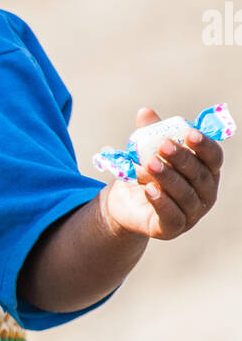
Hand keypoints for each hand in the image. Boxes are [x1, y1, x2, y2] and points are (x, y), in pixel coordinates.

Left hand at [102, 106, 223, 239]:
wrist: (125, 203)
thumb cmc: (145, 172)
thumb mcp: (146, 151)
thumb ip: (149, 133)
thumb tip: (145, 112)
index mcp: (206, 171)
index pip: (214, 157)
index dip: (204, 145)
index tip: (189, 133)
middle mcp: (205, 193)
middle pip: (199, 175)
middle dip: (181, 159)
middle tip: (163, 145)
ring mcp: (192, 214)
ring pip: (184, 194)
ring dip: (167, 177)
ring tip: (148, 163)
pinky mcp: (173, 229)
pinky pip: (171, 215)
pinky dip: (161, 201)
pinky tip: (148, 188)